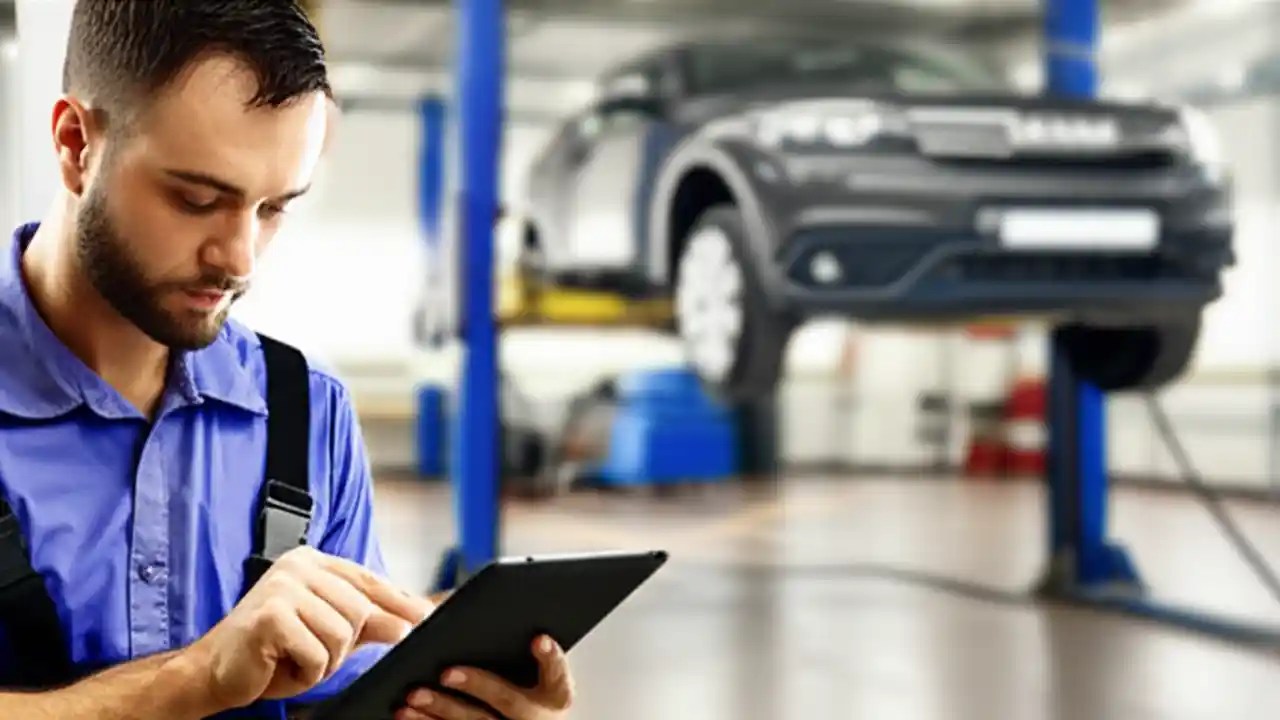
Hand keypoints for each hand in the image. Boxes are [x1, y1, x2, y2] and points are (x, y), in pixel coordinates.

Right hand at [182, 546, 433, 710]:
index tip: (426, 617)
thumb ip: (367, 622)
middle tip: (310, 655)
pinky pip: (317, 654)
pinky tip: (281, 665)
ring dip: (323, 662)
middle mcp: (298, 566)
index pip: (369, 580)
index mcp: (312, 562)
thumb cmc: (270, 652)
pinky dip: (305, 672)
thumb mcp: (326, 633)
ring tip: (294, 658)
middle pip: (360, 611)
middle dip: (343, 647)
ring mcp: (283, 587)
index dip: (400, 602)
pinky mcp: (271, 616)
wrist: (212, 672)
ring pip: (342, 634)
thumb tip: (411, 620)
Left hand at [397, 635, 574, 719]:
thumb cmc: (519, 683)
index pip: (558, 674)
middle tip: (448, 671)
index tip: (538, 638)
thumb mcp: (525, 666)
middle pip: (508, 701)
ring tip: (414, 692)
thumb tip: (479, 604)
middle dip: (478, 685)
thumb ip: (512, 642)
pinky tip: (405, 712)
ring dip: (442, 708)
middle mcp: (538, 718)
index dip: (550, 657)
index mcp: (555, 694)